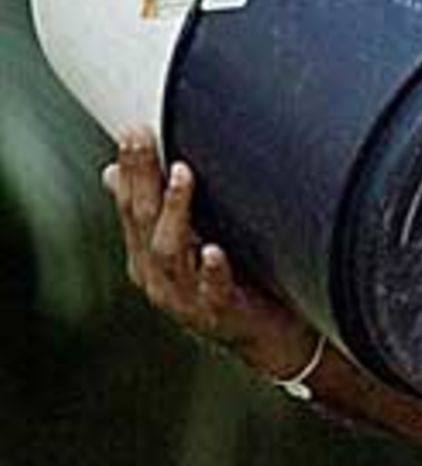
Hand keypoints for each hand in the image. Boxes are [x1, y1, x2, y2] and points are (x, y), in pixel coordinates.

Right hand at [102, 127, 317, 378]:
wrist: (266, 336)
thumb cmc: (227, 280)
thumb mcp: (187, 241)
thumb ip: (157, 209)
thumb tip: (112, 173)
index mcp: (148, 255)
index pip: (131, 205)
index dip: (130, 168)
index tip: (131, 130)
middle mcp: (160, 275)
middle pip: (144, 220)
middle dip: (143, 176)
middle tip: (142, 138)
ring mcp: (186, 297)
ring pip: (170, 251)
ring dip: (176, 211)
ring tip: (184, 175)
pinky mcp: (220, 313)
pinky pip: (213, 290)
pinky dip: (212, 270)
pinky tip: (214, 250)